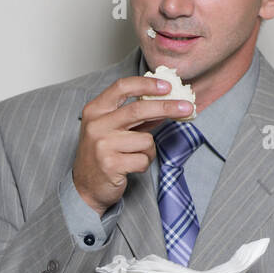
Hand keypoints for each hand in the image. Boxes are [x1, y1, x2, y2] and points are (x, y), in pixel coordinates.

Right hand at [73, 75, 194, 214]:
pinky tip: (130, 167)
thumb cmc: (102, 155)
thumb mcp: (112, 129)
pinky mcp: (111, 165)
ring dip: (148, 150)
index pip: (122, 87)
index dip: (146, 84)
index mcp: (95, 110)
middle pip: (138, 109)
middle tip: (187, 108)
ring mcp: (102, 145)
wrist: (85, 188)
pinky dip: (143, 164)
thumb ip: (136, 116)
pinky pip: (143, 159)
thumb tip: (166, 102)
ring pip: (145, 140)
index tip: (167, 86)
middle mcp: (97, 125)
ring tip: (133, 156)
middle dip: (167, 107)